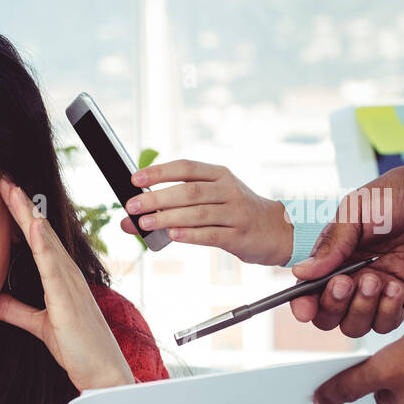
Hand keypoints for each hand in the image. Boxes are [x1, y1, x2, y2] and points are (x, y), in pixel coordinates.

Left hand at [0, 178, 134, 390]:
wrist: (103, 374)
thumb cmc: (79, 350)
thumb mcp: (40, 326)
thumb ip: (17, 312)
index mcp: (61, 279)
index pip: (39, 241)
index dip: (23, 217)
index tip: (5, 195)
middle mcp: (68, 275)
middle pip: (42, 233)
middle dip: (24, 206)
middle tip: (4, 180)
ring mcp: (70, 285)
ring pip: (47, 243)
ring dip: (30, 216)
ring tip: (13, 191)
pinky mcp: (68, 301)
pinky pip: (53, 268)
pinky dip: (43, 245)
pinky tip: (34, 226)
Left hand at [122, 160, 291, 265]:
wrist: (276, 230)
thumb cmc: (234, 212)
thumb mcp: (211, 200)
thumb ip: (173, 206)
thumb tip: (128, 220)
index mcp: (219, 175)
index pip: (186, 167)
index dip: (160, 171)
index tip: (135, 179)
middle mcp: (228, 190)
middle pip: (189, 191)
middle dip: (158, 198)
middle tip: (133, 206)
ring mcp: (236, 212)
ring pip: (198, 213)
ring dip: (168, 217)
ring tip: (145, 223)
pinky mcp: (239, 235)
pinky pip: (211, 234)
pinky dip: (190, 234)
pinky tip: (172, 235)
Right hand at [289, 162, 403, 336]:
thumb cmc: (397, 194)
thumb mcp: (356, 211)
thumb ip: (331, 244)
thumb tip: (301, 272)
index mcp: (332, 259)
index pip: (308, 292)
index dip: (302, 305)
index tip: (304, 308)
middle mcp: (351, 279)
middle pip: (328, 316)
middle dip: (332, 306)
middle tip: (346, 282)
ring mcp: (378, 291)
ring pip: (355, 325)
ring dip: (360, 309)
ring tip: (375, 280)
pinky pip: (387, 323)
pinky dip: (386, 312)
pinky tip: (395, 287)